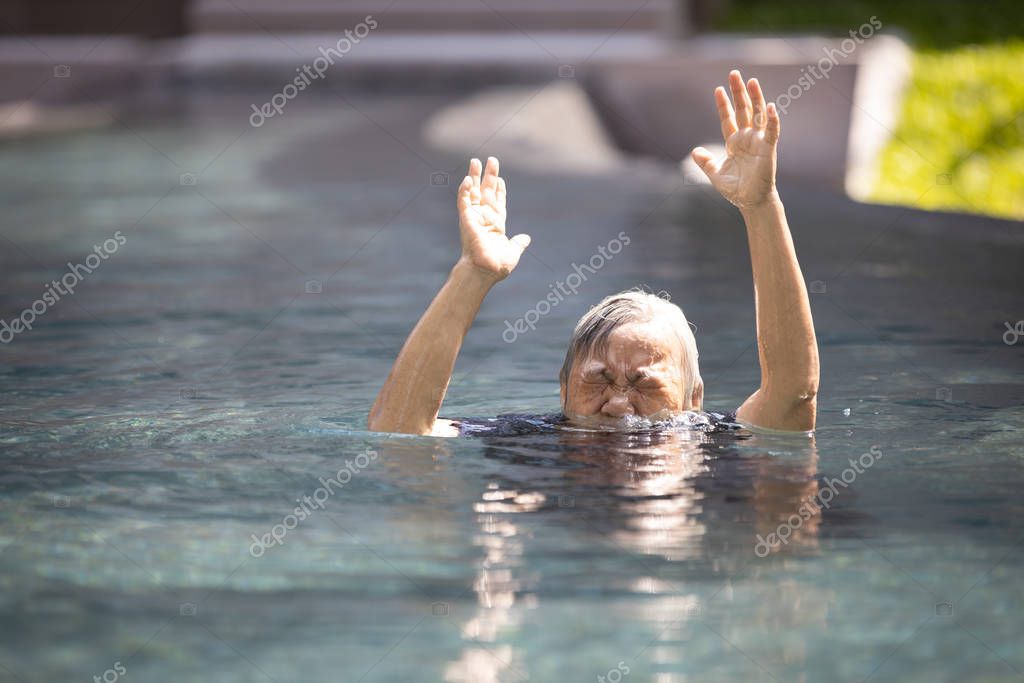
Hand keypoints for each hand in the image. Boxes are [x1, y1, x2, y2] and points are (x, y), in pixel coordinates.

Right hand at [457, 157, 530, 281]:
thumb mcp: (513, 251)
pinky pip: (464, 201)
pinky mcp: (466, 218)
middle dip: (489, 176)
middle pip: (487, 192)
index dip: (499, 190)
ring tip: (475, 161)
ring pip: (474, 192)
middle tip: (492, 160)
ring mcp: (474, 217)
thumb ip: (518, 243)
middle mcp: (484, 218)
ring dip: (475, 176)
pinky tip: (468, 179)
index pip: (498, 203)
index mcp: (496, 225)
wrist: (485, 270)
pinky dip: (465, 190)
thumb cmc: (497, 265)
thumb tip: (526, 238)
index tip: (500, 179)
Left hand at [691, 70, 779, 209]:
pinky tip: (771, 106)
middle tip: (734, 73)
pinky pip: (772, 131)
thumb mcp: (715, 175)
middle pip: (743, 110)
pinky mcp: (768, 148)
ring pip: (757, 114)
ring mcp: (759, 141)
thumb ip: (705, 162)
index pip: (728, 118)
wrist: (750, 202)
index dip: (723, 104)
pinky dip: (773, 119)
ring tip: (751, 81)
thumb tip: (695, 151)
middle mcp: (747, 138)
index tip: (717, 89)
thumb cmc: (736, 189)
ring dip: (756, 98)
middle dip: (738, 92)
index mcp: (734, 142)